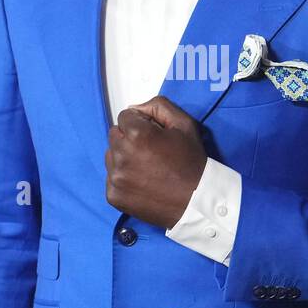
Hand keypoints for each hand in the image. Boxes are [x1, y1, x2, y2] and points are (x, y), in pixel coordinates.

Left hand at [105, 95, 206, 227]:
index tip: (154, 136)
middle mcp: (121, 155)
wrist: (196, 202)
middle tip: (149, 151)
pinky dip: (123, 178)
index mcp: (136, 134)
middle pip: (114, 135)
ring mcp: (115, 177)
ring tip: (145, 167)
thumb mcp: (184, 124)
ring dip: (123, 157)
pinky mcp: (113, 195)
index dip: (141, 124)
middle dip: (129, 138)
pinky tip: (141, 182)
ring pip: (110, 156)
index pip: (125, 117)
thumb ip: (158, 106)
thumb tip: (135, 108)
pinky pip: (111, 178)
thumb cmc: (191, 161)